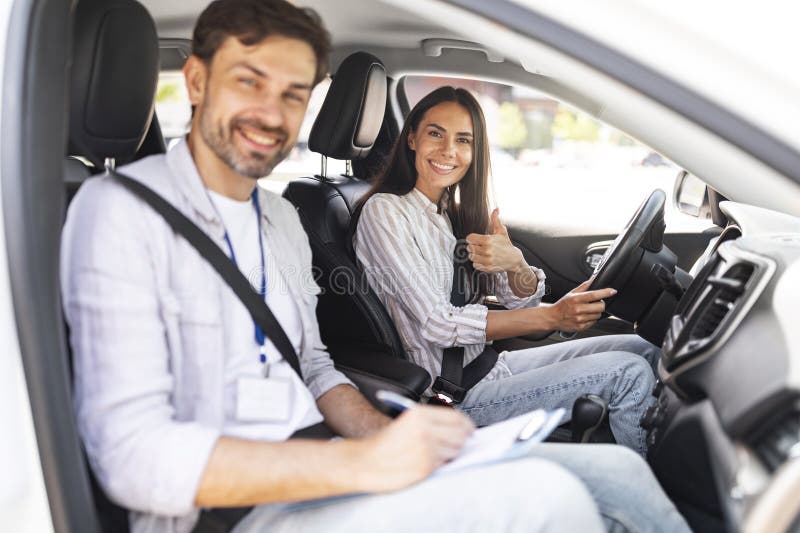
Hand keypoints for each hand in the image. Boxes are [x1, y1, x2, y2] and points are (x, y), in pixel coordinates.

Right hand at [356, 406, 474, 492]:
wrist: (366, 462)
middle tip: (457, 442)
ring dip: (452, 452)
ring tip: (438, 453)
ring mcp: (427, 450)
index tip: (469, 429)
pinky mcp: (426, 467)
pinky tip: (429, 461)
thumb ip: (430, 421)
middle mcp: (425, 430)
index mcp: (419, 415)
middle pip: (461, 434)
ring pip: (456, 450)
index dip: (466, 424)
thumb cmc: (384, 444)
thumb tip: (459, 428)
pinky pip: (445, 464)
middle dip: (462, 439)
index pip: (456, 417)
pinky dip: (442, 464)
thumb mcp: (406, 421)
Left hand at [466, 208, 526, 273]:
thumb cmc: (506, 244)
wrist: (514, 259)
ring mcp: (487, 260)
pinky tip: (483, 260)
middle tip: (479, 247)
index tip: (475, 239)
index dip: (471, 238)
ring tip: (481, 253)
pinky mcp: (488, 268)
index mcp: (488, 240)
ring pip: (471, 257)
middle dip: (473, 246)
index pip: (470, 238)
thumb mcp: (501, 231)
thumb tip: (496, 209)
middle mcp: (487, 251)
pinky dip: (478, 263)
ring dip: (474, 255)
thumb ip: (496, 220)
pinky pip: (475, 265)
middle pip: (469, 248)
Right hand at [548, 280, 616, 330]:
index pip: (594, 295)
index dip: (605, 292)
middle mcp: (578, 309)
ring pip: (598, 315)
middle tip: (595, 302)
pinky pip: (594, 322)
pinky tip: (585, 316)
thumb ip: (585, 286)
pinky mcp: (581, 327)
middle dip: (601, 303)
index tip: (613, 291)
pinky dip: (592, 319)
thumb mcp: (572, 293)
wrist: (553, 317)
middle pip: (600, 306)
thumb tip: (594, 278)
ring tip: (588, 310)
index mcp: (576, 299)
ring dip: (596, 312)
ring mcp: (580, 319)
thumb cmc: (563, 305)